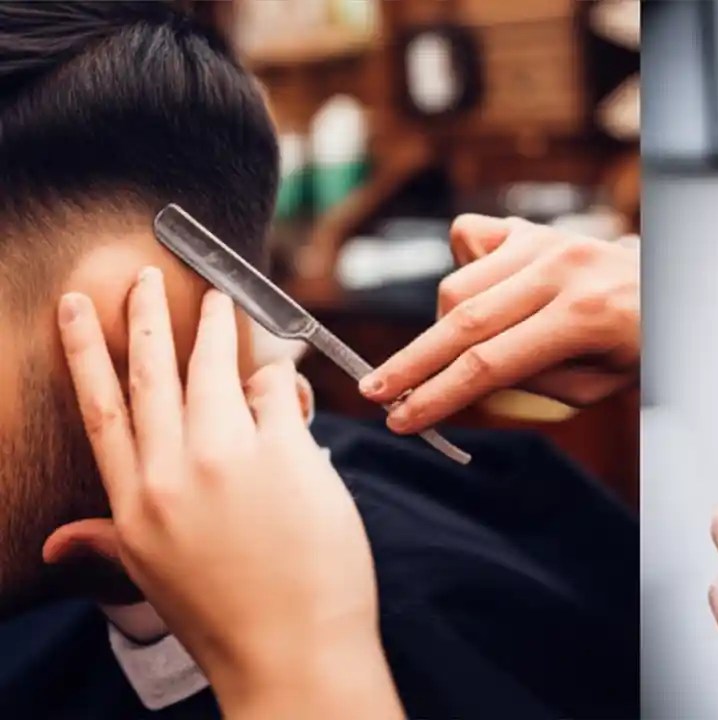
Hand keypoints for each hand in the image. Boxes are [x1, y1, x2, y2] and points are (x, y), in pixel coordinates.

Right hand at [48, 267, 401, 718]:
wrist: (291, 649)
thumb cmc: (226, 616)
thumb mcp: (150, 578)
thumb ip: (107, 542)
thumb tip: (54, 542)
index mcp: (134, 501)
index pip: (101, 408)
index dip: (86, 352)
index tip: (77, 308)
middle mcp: (173, 472)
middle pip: (154, 375)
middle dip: (148, 319)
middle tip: (146, 278)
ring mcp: (229, 458)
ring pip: (214, 371)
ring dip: (216, 328)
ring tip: (220, 299)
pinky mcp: (285, 452)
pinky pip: (277, 392)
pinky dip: (277, 377)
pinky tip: (281, 366)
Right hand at [360, 214, 639, 433]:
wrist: (670, 289)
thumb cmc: (636, 347)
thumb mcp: (595, 385)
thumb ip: (528, 381)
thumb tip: (463, 379)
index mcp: (584, 317)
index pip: (490, 364)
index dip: (438, 395)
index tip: (402, 420)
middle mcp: (561, 270)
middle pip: (462, 321)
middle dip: (412, 364)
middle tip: (375, 393)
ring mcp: (547, 240)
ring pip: (458, 283)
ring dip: (441, 326)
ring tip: (451, 354)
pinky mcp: (535, 227)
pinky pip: (470, 238)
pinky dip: (461, 268)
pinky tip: (479, 295)